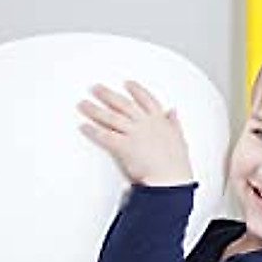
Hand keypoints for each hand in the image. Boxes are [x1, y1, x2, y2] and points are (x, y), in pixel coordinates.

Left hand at [77, 81, 194, 186]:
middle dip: (107, 95)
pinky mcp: (124, 146)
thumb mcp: (178, 137)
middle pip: (123, 104)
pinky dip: (93, 131)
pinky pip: (105, 136)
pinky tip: (84, 126)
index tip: (127, 83)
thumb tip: (172, 111)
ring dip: (95, 110)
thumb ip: (173, 122)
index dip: (136, 90)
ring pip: (111, 117)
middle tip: (95, 88)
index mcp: (159, 120)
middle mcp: (145, 123)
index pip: (146, 99)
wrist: (170, 178)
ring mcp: (134, 134)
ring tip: (83, 104)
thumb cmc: (175, 163)